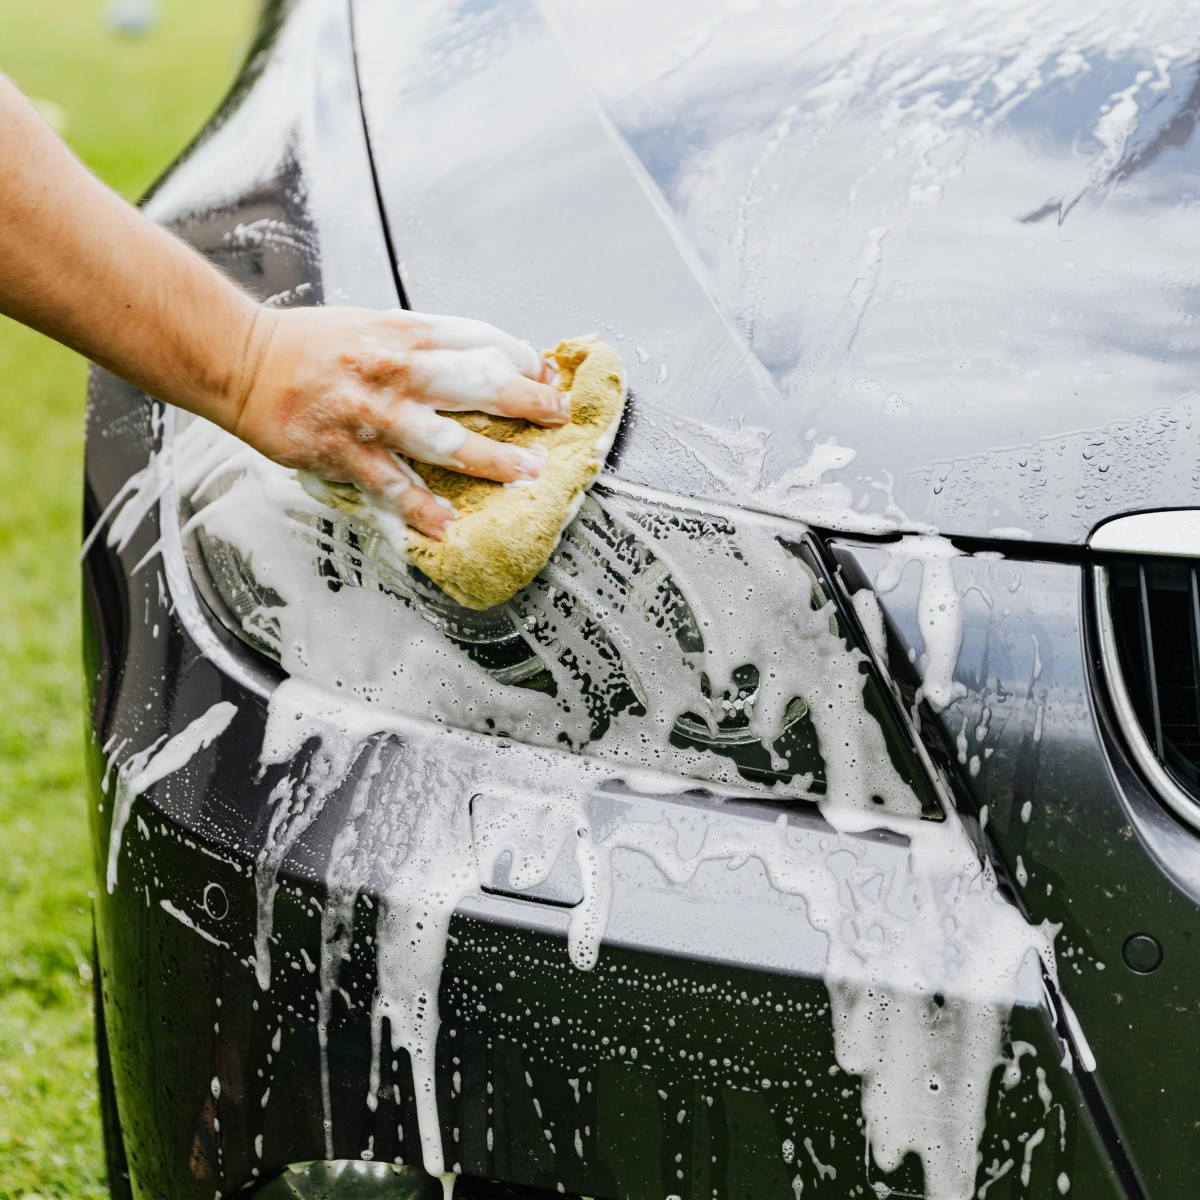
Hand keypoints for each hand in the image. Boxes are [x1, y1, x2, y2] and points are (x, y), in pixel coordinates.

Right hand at [229, 306, 567, 538]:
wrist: (242, 360)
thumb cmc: (311, 346)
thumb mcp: (374, 326)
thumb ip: (425, 346)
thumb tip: (483, 364)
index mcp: (403, 332)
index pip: (478, 340)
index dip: (521, 358)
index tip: (548, 377)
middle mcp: (392, 369)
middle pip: (473, 383)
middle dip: (524, 402)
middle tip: (559, 419)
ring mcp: (370, 413)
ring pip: (442, 438)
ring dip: (489, 459)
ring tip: (526, 475)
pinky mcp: (345, 452)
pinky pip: (391, 485)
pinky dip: (420, 508)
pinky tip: (447, 524)